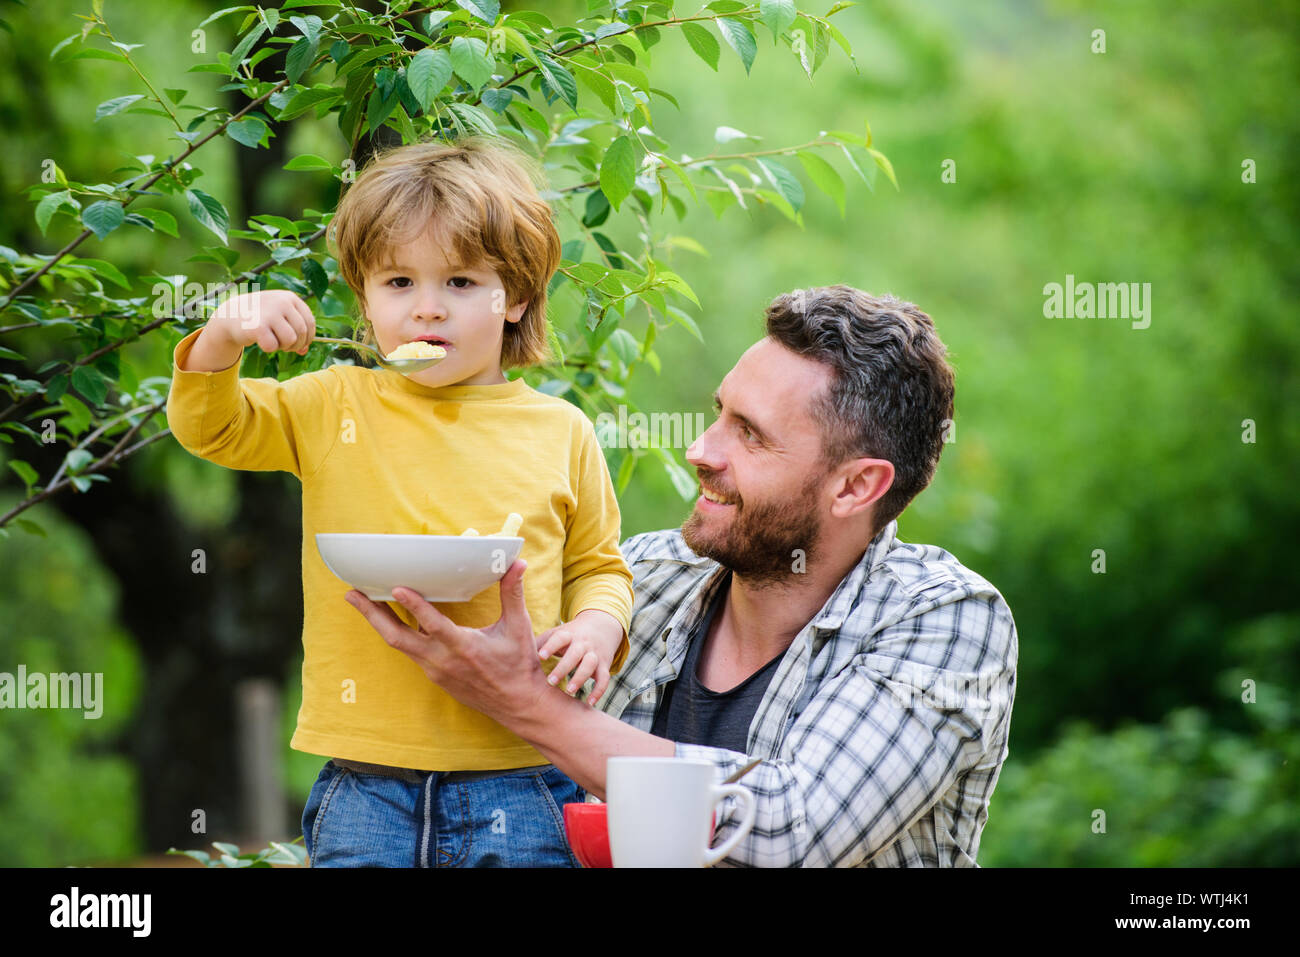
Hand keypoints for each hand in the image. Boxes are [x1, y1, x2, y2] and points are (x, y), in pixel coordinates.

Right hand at [210, 289, 315, 355]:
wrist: (230, 314)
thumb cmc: (260, 317)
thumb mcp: (280, 318)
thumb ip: (295, 332)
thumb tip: (304, 351)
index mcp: (290, 298)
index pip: (310, 322)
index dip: (307, 338)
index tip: (299, 343)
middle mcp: (282, 302)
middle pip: (302, 333)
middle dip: (295, 345)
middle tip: (283, 345)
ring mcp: (270, 313)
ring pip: (290, 340)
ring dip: (283, 347)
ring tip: (274, 341)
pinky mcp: (257, 326)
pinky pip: (272, 346)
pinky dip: (268, 348)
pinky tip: (261, 341)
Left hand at [343, 559, 550, 725]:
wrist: (517, 705)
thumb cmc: (519, 664)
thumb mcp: (519, 627)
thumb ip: (513, 593)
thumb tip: (518, 563)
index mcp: (464, 646)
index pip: (433, 624)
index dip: (414, 606)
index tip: (396, 588)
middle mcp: (443, 660)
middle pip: (397, 638)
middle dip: (372, 614)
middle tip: (352, 593)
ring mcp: (435, 670)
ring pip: (400, 644)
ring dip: (379, 622)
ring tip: (362, 601)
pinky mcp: (434, 676)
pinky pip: (411, 652)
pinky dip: (398, 633)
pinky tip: (391, 618)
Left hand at [535, 609, 623, 705]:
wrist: (601, 627)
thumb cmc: (569, 636)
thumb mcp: (555, 634)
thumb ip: (538, 644)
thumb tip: (513, 658)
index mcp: (568, 634)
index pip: (560, 638)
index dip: (551, 646)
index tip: (540, 656)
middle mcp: (583, 643)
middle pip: (575, 653)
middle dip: (564, 667)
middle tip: (551, 681)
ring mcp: (594, 654)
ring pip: (590, 665)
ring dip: (580, 678)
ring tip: (569, 691)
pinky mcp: (604, 665)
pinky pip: (604, 679)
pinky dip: (599, 691)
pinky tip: (589, 703)